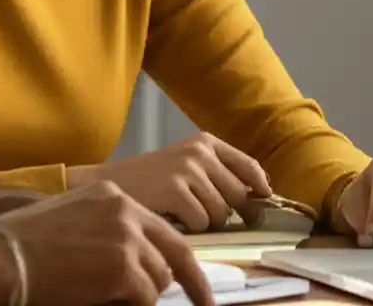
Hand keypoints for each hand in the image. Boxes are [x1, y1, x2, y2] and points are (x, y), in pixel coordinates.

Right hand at [0, 181, 213, 305]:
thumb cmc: (22, 248)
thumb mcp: (73, 223)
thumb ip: (110, 234)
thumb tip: (144, 267)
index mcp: (113, 195)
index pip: (163, 228)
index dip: (182, 259)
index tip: (198, 282)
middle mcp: (126, 210)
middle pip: (175, 252)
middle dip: (189, 282)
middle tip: (203, 303)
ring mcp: (127, 237)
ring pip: (158, 279)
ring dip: (141, 296)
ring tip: (107, 296)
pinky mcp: (124, 267)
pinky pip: (144, 298)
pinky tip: (100, 301)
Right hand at [68, 133, 271, 232]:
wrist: (108, 184)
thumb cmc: (149, 180)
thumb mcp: (185, 164)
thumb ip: (218, 173)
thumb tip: (259, 192)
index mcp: (205, 143)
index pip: (248, 166)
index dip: (260, 186)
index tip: (264, 200)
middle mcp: (200, 153)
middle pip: (238, 196)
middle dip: (231, 214)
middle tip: (209, 218)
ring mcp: (188, 170)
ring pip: (220, 214)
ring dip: (205, 222)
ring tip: (182, 214)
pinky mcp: (175, 191)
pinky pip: (200, 223)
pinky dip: (189, 228)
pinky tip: (172, 217)